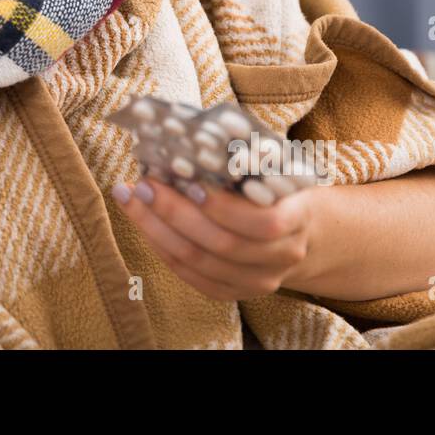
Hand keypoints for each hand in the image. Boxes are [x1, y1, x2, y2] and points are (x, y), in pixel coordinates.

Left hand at [112, 175, 314, 301]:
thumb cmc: (280, 190)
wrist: (303, 234)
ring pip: (198, 262)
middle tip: (144, 185)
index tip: (189, 182)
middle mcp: (281, 258)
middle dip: (175, 212)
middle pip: (222, 244)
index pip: (262, 223)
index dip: (223, 206)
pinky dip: (162, 247)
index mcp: (297, 220)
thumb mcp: (277, 171)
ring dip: (157, 229)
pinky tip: (143, 222)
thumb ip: (246, 162)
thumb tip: (189, 142)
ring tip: (131, 198)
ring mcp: (257, 281)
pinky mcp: (233, 292)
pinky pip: (190, 276)